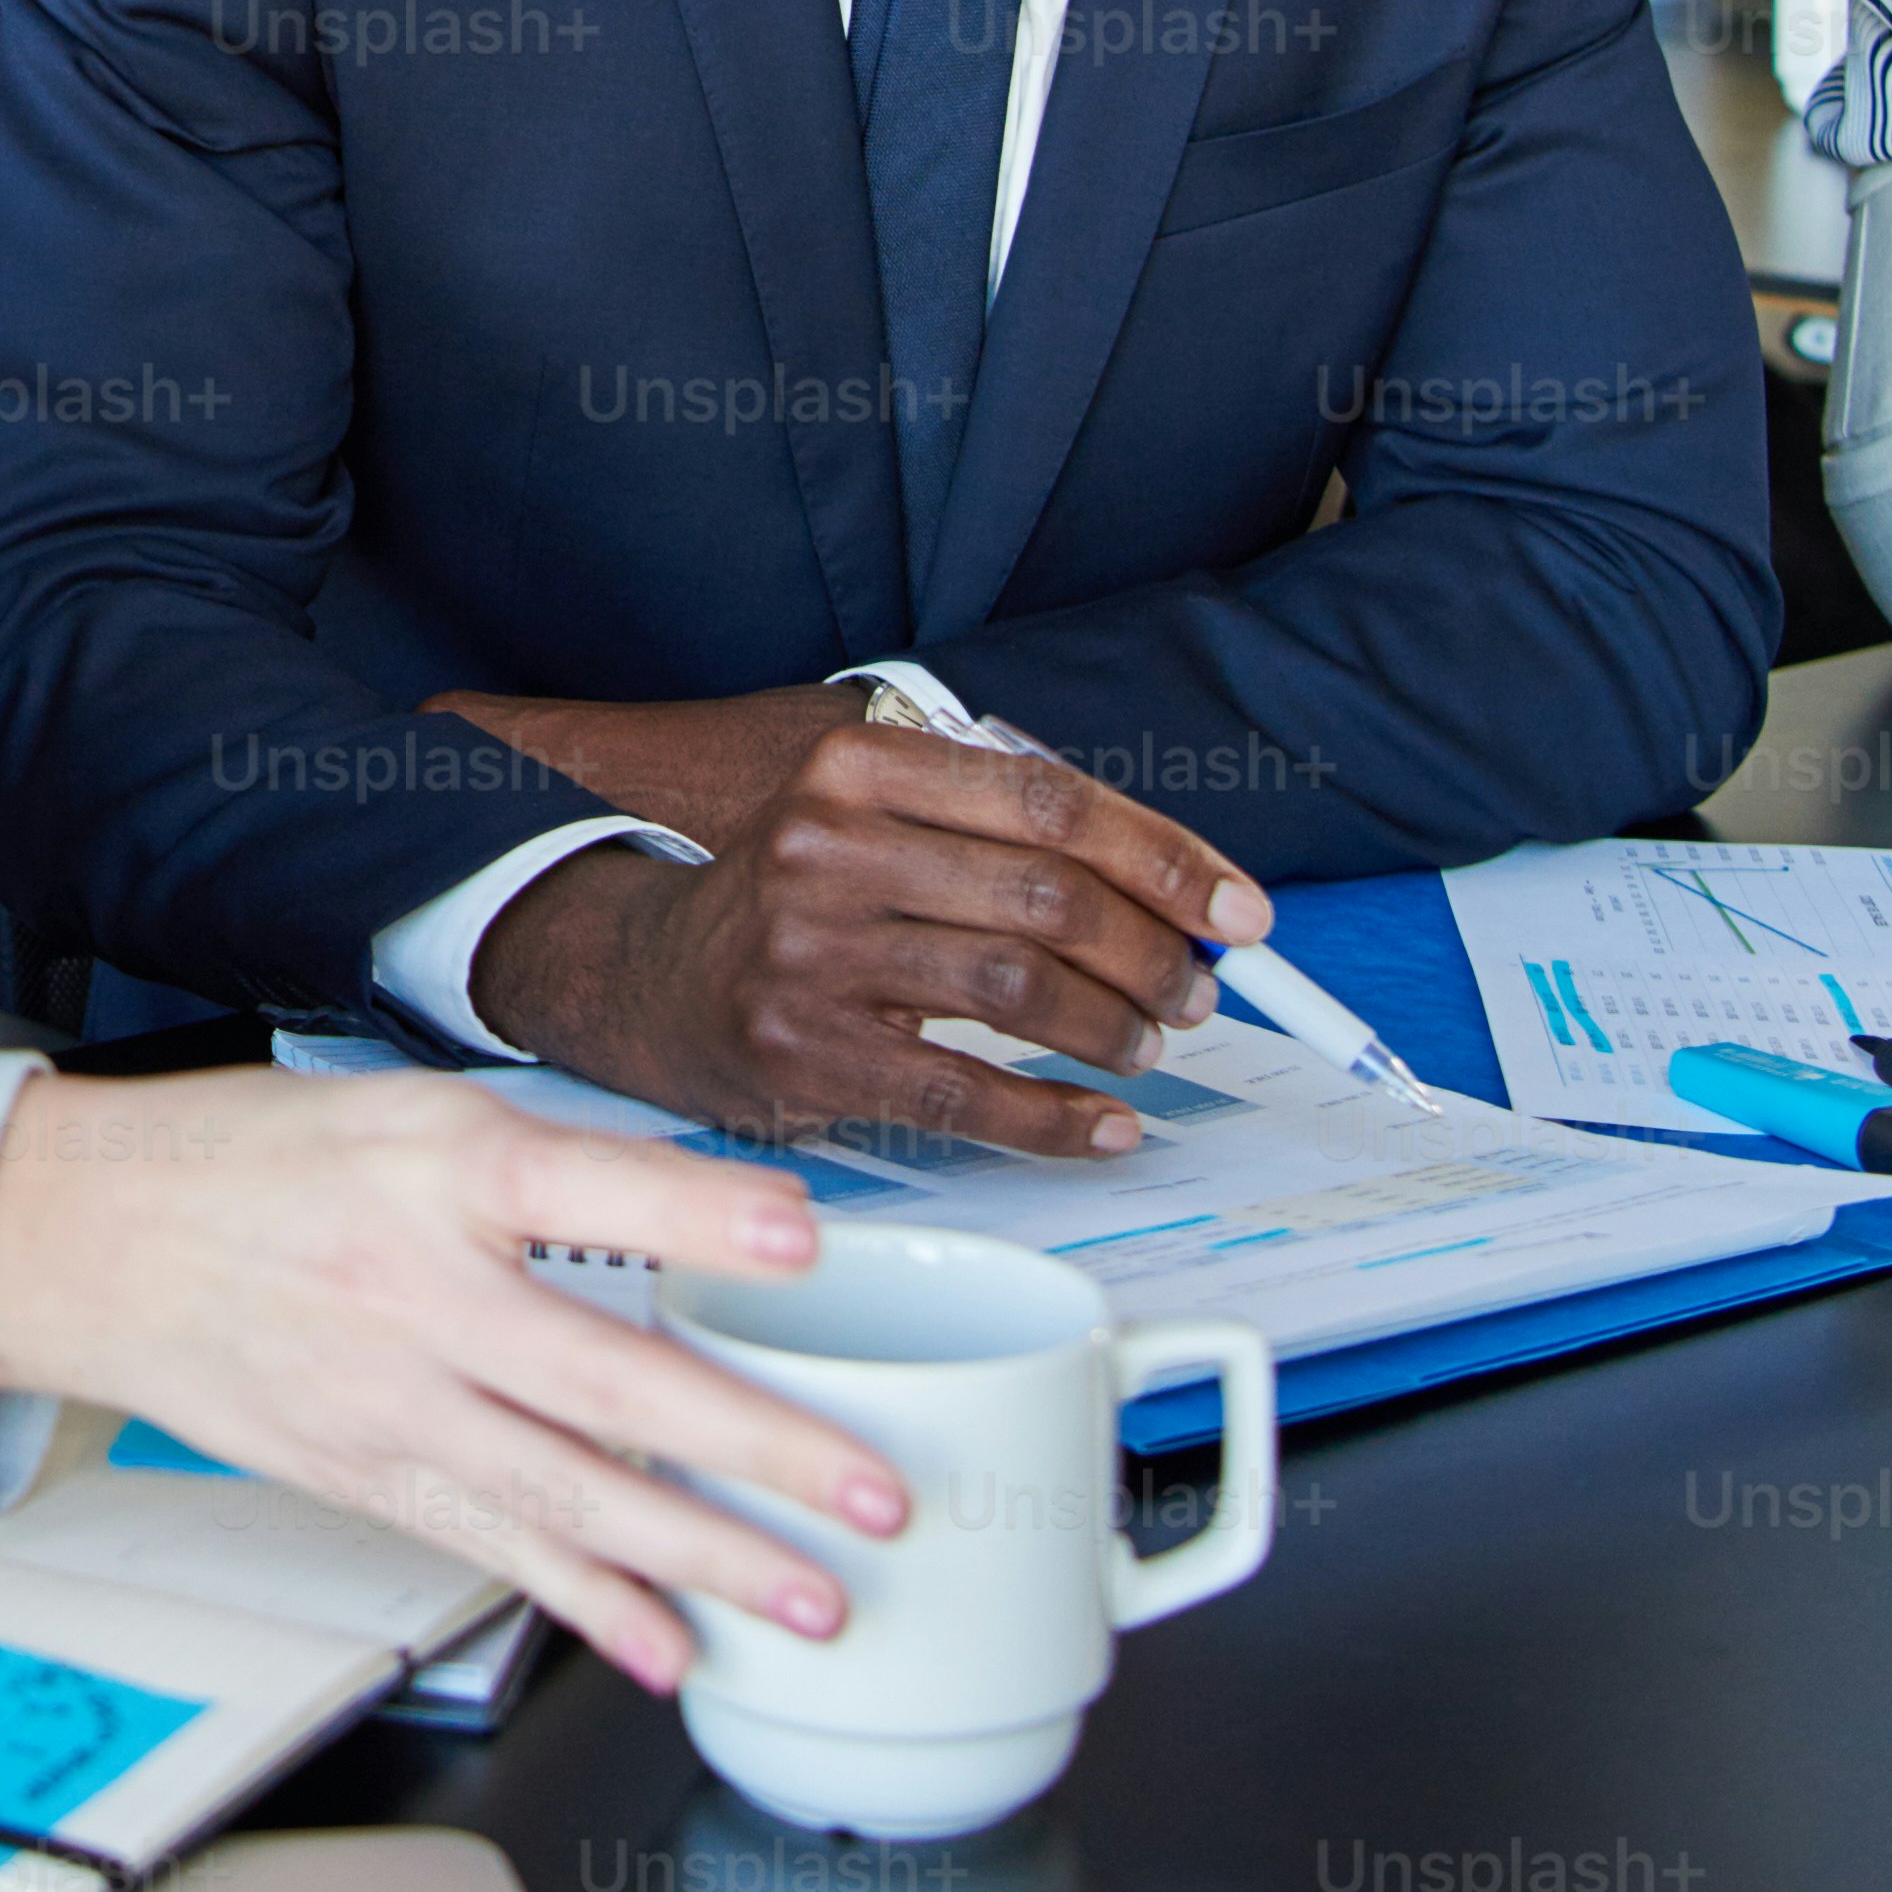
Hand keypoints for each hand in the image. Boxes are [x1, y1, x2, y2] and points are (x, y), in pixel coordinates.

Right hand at [0, 1067, 902, 1696]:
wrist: (88, 1241)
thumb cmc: (256, 1161)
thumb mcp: (401, 1111)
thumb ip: (544, 1164)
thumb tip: (711, 1207)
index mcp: (434, 1167)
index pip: (584, 1182)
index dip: (697, 1209)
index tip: (803, 1234)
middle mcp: (416, 1288)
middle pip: (606, 1378)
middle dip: (753, 1448)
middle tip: (873, 1494)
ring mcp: (389, 1398)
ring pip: (568, 1495)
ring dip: (702, 1558)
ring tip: (810, 1602)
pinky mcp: (366, 1473)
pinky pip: (496, 1550)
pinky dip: (590, 1607)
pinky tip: (670, 1650)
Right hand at [455, 718, 1268, 1161]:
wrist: (653, 978)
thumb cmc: (801, 898)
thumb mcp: (871, 816)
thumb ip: (998, 830)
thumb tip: (1175, 894)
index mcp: (856, 768)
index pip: (1049, 800)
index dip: (1165, 857)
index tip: (1237, 908)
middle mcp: (828, 848)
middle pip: (1046, 896)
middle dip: (1153, 953)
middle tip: (1194, 991)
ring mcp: (810, 953)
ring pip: (1018, 989)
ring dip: (1114, 1028)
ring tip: (1145, 1046)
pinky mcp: (805, 1053)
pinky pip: (964, 1091)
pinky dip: (1055, 1117)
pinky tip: (1102, 1124)